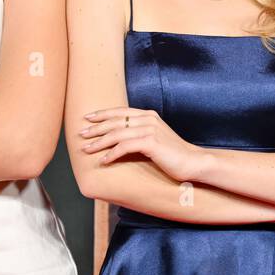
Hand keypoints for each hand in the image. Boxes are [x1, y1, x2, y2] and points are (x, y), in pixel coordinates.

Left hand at [78, 107, 206, 182]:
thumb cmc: (174, 154)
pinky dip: (112, 154)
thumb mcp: (156, 138)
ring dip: (99, 142)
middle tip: (81, 134)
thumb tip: (122, 139)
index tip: (87, 118)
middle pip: (115, 121)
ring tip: (87, 149)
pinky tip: (103, 161)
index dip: (102, 114)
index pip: (120, 112)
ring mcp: (150, 130)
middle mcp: (148, 119)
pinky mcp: (151, 143)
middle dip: (96, 128)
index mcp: (148, 115)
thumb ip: (141, 134)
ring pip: (117, 133)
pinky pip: (125, 146)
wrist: (193, 162)